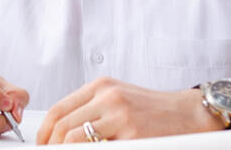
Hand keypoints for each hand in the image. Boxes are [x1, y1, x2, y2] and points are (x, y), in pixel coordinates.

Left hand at [36, 78, 222, 143]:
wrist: (188, 113)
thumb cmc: (153, 109)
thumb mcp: (118, 98)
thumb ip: (92, 109)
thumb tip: (62, 130)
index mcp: (101, 86)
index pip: (59, 109)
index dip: (45, 131)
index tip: (42, 144)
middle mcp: (108, 97)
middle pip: (63, 125)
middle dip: (51, 145)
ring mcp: (120, 116)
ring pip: (75, 138)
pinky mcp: (133, 135)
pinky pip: (100, 149)